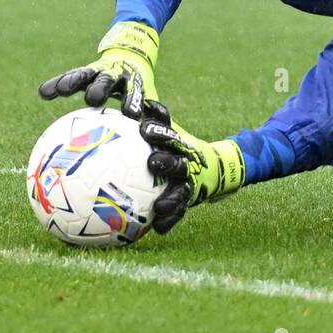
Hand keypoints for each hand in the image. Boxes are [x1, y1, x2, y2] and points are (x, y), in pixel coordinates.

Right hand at [38, 21, 159, 117]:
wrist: (131, 55)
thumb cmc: (140, 89)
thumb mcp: (149, 99)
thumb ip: (153, 119)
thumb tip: (164, 149)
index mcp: (135, 84)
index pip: (136, 93)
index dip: (133, 102)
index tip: (130, 114)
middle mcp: (116, 76)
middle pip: (108, 81)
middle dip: (102, 89)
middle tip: (94, 99)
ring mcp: (99, 71)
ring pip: (85, 75)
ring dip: (73, 81)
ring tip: (60, 90)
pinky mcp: (85, 71)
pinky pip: (69, 77)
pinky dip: (57, 83)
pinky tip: (43, 93)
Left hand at [139, 102, 246, 234]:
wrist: (213, 167)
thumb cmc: (174, 146)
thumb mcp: (165, 132)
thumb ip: (147, 121)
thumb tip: (119, 103)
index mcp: (177, 142)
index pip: (168, 133)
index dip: (158, 130)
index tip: (144, 129)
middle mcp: (187, 160)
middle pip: (178, 161)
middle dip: (167, 162)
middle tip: (152, 162)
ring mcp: (191, 181)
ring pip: (182, 189)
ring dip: (172, 197)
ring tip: (161, 204)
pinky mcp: (189, 199)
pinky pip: (179, 212)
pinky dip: (170, 220)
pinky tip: (158, 229)